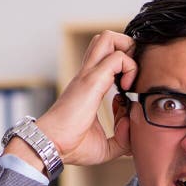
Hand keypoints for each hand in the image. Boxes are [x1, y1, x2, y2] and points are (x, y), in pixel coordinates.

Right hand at [23, 31, 136, 167]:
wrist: (52, 146)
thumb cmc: (72, 147)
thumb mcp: (106, 147)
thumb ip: (123, 139)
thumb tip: (133, 126)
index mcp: (89, 86)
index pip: (108, 59)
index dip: (125, 71)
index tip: (128, 97)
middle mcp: (88, 75)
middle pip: (106, 38)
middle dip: (127, 48)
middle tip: (132, 76)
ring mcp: (88, 75)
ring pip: (108, 38)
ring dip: (126, 51)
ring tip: (129, 79)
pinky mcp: (91, 80)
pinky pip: (117, 58)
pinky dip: (129, 68)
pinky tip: (127, 90)